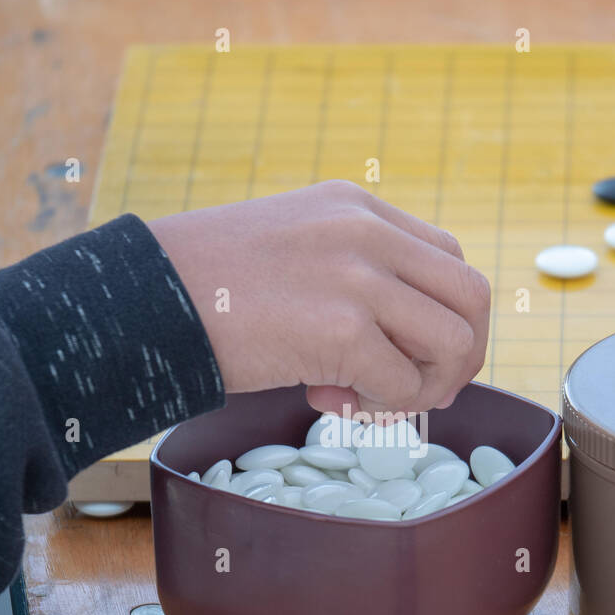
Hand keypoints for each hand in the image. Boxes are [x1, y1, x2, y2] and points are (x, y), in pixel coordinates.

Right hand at [149, 180, 489, 416]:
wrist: (144, 299)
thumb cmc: (207, 288)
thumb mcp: (292, 250)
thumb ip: (350, 277)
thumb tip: (400, 355)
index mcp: (357, 208)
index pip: (447, 257)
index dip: (444, 314)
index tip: (411, 353)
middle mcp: (367, 232)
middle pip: (470, 295)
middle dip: (461, 354)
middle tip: (423, 389)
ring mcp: (357, 276)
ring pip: (452, 340)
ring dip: (428, 384)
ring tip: (374, 398)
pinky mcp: (339, 327)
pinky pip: (402, 384)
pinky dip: (382, 406)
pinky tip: (333, 400)